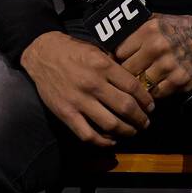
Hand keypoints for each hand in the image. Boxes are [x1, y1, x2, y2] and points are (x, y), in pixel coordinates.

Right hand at [21, 30, 154, 145]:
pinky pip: (88, 134)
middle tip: (145, 122)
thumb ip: (114, 67)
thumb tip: (136, 86)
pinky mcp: (66, 112)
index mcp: (102, 66)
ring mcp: (78, 100)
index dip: (147, 100)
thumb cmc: (71, 51)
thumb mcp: (96, 51)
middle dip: (141, 119)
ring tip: (132, 131)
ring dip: (127, 131)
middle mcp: (92, 84)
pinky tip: (110, 140)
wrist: (41, 54)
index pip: (134, 88)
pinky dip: (103, 141)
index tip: (150, 107)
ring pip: (111, 124)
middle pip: (126, 108)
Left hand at [115, 12, 191, 99]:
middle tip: (122, 77)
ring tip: (136, 84)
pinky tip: (153, 86)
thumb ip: (133, 30)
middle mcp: (157, 48)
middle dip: (124, 74)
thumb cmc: (177, 29)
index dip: (115, 59)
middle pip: (127, 70)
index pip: (118, 52)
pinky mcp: (180, 80)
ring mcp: (169, 65)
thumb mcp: (154, 21)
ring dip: (138, 85)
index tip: (114, 63)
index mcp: (148, 31)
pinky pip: (157, 92)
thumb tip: (109, 44)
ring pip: (140, 83)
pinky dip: (152, 92)